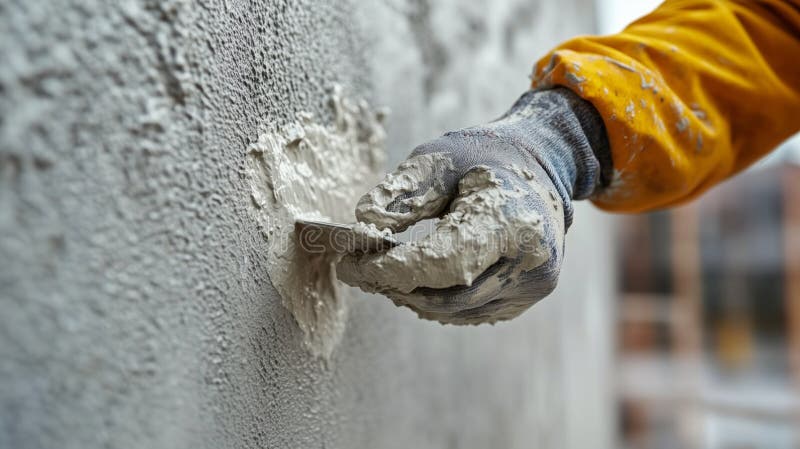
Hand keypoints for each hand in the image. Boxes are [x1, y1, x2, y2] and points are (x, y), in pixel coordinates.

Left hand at [337, 88, 608, 323]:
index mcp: (513, 221)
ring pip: (453, 309)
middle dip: (393, 284)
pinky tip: (414, 279)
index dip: (392, 270)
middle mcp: (531, 262)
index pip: (442, 262)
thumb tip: (363, 223)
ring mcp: (532, 285)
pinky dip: (433, 300)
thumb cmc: (484, 158)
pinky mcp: (525, 297)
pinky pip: (468, 311)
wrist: (540, 166)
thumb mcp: (439, 160)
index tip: (351, 263)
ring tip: (380, 271)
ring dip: (410, 295)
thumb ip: (402, 194)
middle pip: (446, 294)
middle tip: (355, 268)